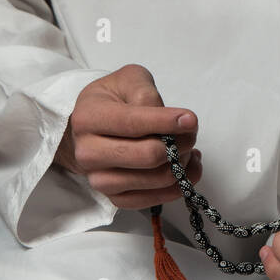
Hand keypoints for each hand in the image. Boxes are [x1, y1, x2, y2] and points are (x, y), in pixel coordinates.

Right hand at [53, 63, 201, 207]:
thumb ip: (147, 93)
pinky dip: (178, 186)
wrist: (89, 129)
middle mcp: (89, 153)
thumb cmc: (113, 100)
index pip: (132, 124)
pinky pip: (153, 200)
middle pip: (148, 156)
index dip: (166, 122)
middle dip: (179, 144)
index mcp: (89, 118)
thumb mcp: (128, 80)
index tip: (190, 119)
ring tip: (189, 149)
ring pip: (155, 180)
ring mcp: (99, 179)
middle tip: (190, 133)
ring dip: (182, 165)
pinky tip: (186, 169)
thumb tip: (170, 121)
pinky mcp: (115, 198)